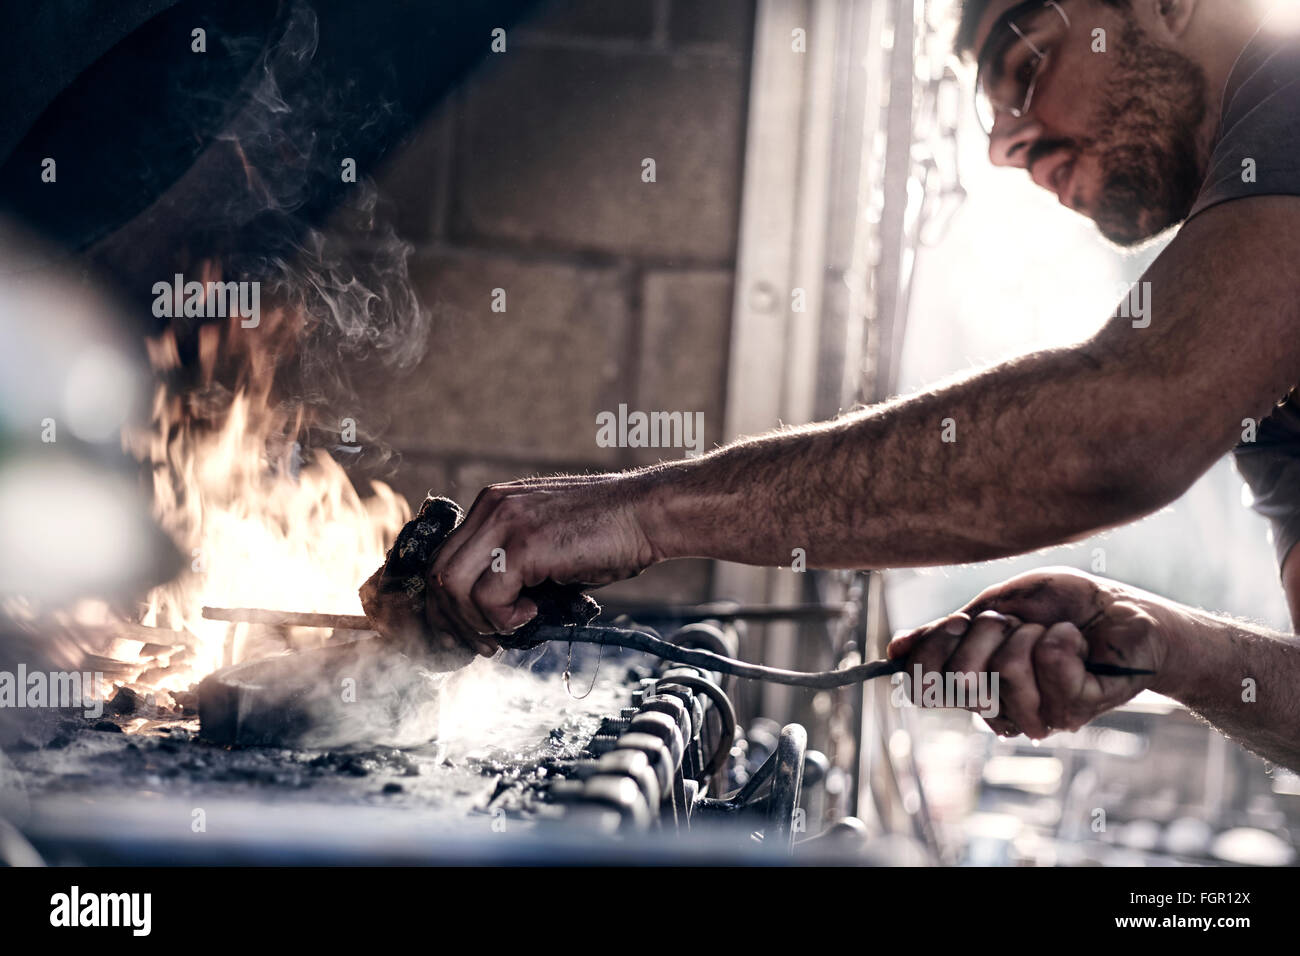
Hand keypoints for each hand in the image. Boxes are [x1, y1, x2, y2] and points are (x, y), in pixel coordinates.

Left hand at [426, 473, 660, 646]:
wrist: (648, 514)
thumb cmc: (608, 536)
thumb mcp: (547, 545)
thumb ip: (514, 569)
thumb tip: (491, 618)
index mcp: (492, 505)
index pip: (442, 559)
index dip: (447, 605)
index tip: (466, 633)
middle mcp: (491, 508)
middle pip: (438, 575)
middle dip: (453, 621)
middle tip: (482, 645)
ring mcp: (505, 523)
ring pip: (452, 587)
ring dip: (476, 623)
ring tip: (509, 631)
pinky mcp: (524, 544)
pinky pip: (487, 597)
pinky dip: (503, 619)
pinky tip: (533, 614)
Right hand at [886, 567, 1170, 738]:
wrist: (1121, 609)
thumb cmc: (1060, 606)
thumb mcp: (993, 606)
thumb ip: (947, 631)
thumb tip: (894, 650)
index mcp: (974, 682)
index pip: (926, 686)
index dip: (933, 651)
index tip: (959, 621)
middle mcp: (1000, 706)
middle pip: (958, 681)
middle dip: (984, 634)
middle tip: (1012, 622)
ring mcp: (1037, 713)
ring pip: (1002, 676)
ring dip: (1027, 636)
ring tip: (1050, 631)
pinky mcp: (1075, 709)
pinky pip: (1049, 671)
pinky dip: (1062, 640)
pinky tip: (1077, 641)